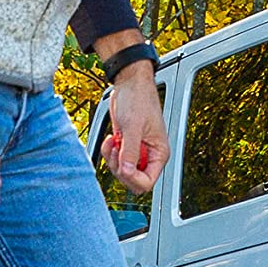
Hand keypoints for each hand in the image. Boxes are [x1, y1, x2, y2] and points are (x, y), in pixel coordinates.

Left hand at [104, 68, 166, 196]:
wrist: (129, 85)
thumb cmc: (138, 99)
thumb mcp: (134, 126)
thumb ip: (130, 151)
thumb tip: (127, 172)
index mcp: (159, 153)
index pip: (147, 182)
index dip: (132, 178)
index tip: (123, 165)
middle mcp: (149, 155)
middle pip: (132, 180)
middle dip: (120, 167)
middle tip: (118, 151)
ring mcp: (136, 151)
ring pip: (122, 171)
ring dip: (113, 158)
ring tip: (114, 141)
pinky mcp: (125, 145)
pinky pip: (114, 160)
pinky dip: (108, 152)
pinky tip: (112, 138)